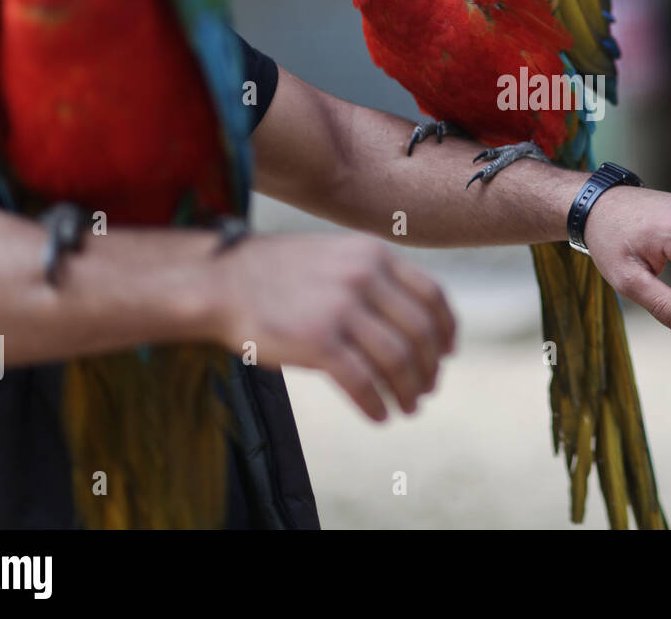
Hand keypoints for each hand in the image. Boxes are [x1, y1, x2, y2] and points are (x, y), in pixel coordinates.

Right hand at [209, 234, 455, 421]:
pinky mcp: (318, 341)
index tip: (448, 352)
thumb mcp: (337, 256)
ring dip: (409, 390)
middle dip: (430, 367)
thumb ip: (374, 278)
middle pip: (420, 332)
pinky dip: (377, 404)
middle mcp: (364, 277)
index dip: (446, 328)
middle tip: (427, 389)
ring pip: (398, 360)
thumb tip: (415, 322)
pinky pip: (362, 381)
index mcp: (374, 255)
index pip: (432, 295)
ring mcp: (341, 308)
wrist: (221, 281)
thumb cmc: (279, 274)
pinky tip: (378, 416)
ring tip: (408, 407)